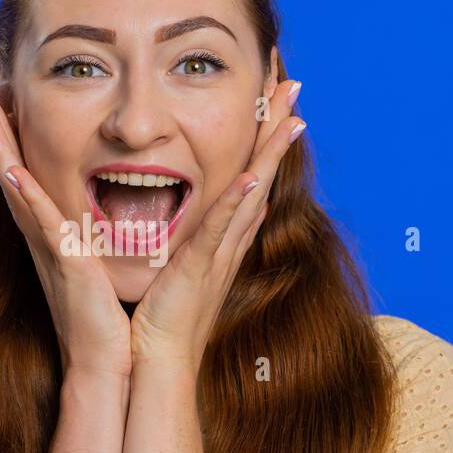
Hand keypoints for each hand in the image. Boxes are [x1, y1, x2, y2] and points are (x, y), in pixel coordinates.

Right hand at [0, 87, 132, 379]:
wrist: (107, 365)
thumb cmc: (110, 323)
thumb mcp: (105, 270)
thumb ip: (101, 243)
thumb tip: (119, 219)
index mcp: (56, 237)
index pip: (31, 179)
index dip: (15, 142)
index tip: (6, 104)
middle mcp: (45, 238)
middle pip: (13, 174)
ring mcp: (50, 248)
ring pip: (18, 188)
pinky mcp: (64, 263)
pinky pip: (42, 222)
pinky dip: (26, 195)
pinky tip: (11, 168)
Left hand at [129, 78, 305, 371]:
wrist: (157, 366)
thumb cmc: (158, 324)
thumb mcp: (173, 270)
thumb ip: (183, 241)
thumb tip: (194, 216)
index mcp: (219, 240)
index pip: (247, 179)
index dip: (263, 139)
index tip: (274, 101)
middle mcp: (228, 243)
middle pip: (261, 175)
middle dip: (278, 130)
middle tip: (296, 86)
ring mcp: (219, 254)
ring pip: (252, 193)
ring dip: (271, 152)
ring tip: (292, 114)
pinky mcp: (200, 270)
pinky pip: (222, 230)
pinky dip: (237, 202)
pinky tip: (251, 175)